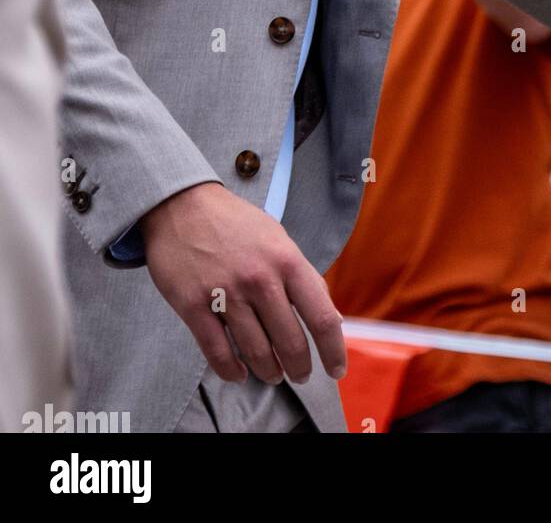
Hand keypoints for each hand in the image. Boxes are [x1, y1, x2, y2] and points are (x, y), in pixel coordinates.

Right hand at [141, 182, 345, 385]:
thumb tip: (330, 317)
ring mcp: (226, 293)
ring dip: (268, 371)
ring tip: (273, 375)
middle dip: (299, 366)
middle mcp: (261, 279)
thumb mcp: (279, 240)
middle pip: (290, 341)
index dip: (333, 350)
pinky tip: (239, 374)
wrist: (183, 205)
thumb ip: (304, 277)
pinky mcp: (193, 305)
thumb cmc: (236, 224)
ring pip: (255, 351)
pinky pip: (217, 352)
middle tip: (299, 374)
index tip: (336, 369)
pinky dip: (231, 370)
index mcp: (287, 260)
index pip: (322, 316)